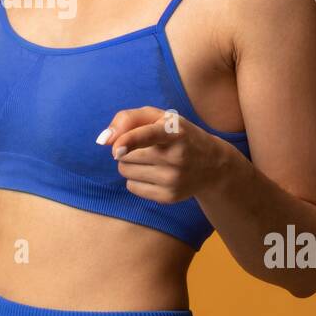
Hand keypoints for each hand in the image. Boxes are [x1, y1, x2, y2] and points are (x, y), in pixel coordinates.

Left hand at [96, 106, 230, 203]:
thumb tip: (103, 140)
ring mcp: (174, 179)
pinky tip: (156, 174)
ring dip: (130, 165)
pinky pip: (132, 188)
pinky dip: (137, 180)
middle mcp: (177, 156)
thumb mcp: (159, 117)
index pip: (149, 134)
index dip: (130, 140)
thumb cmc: (177, 134)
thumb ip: (128, 119)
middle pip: (125, 156)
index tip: (116, 150)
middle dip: (127, 151)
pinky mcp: (170, 197)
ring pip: (125, 172)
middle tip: (148, 148)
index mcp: (175, 131)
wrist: (213, 164)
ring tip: (153, 160)